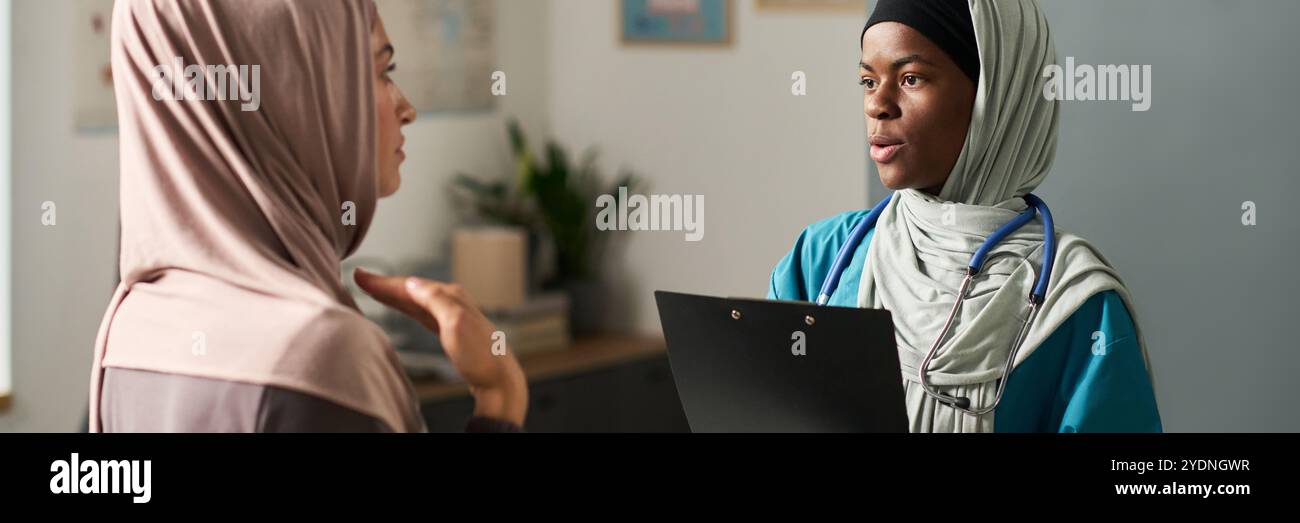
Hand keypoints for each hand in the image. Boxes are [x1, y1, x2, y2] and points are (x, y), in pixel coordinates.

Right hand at [354, 268, 526, 425]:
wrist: (498, 378)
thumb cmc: (479, 355)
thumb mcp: (455, 322)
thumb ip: (435, 299)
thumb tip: (412, 282)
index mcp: (449, 296)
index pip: (409, 285)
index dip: (384, 282)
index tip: (361, 275)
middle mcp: (451, 300)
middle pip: (411, 289)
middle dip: (385, 284)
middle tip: (361, 278)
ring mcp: (451, 314)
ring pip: (415, 299)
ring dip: (394, 293)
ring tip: (373, 289)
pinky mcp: (449, 328)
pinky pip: (422, 311)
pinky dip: (407, 306)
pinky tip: (401, 305)